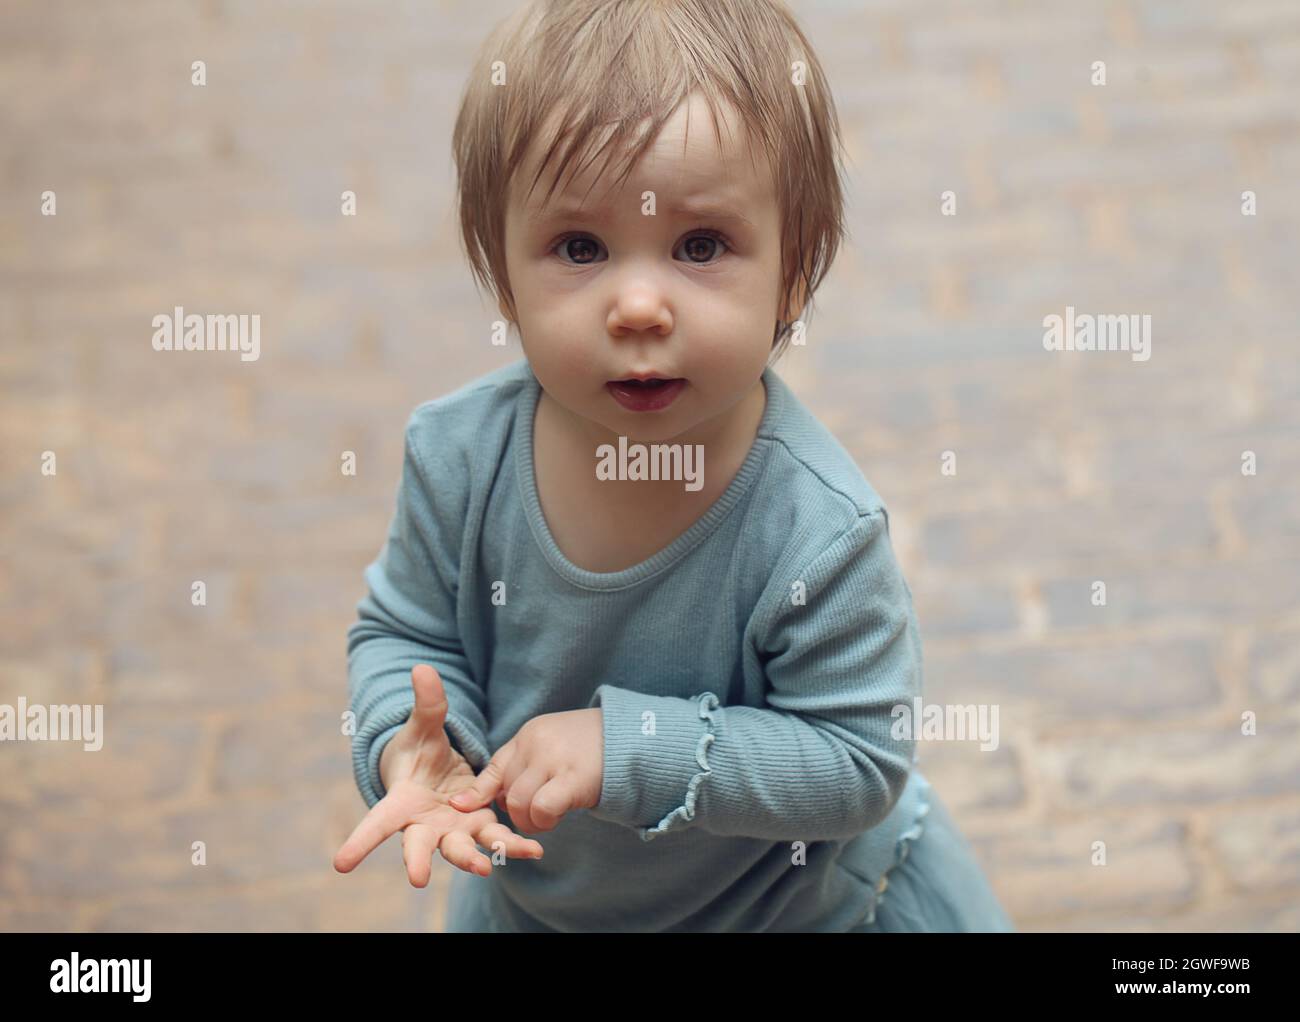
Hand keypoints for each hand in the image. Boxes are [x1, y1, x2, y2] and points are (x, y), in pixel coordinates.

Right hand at [333, 664, 543, 886]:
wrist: (439, 772)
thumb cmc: (419, 752)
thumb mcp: (421, 728)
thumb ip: (426, 704)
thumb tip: (423, 668)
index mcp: (402, 803)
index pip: (377, 823)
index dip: (359, 842)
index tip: (341, 863)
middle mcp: (425, 824)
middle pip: (420, 845)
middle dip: (419, 860)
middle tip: (418, 877)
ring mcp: (454, 828)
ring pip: (463, 848)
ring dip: (476, 858)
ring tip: (490, 867)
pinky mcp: (481, 825)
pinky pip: (496, 838)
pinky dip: (513, 845)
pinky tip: (533, 850)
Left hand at [448, 708, 603, 833]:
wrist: (633, 737)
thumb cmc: (591, 748)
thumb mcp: (553, 746)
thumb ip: (524, 766)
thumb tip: (489, 800)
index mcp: (529, 734)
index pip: (494, 767)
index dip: (478, 792)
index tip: (460, 807)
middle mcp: (537, 743)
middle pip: (506, 790)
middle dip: (516, 811)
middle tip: (538, 813)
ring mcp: (554, 759)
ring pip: (517, 802)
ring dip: (529, 820)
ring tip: (548, 817)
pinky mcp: (573, 778)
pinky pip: (542, 808)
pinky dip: (544, 821)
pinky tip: (557, 817)